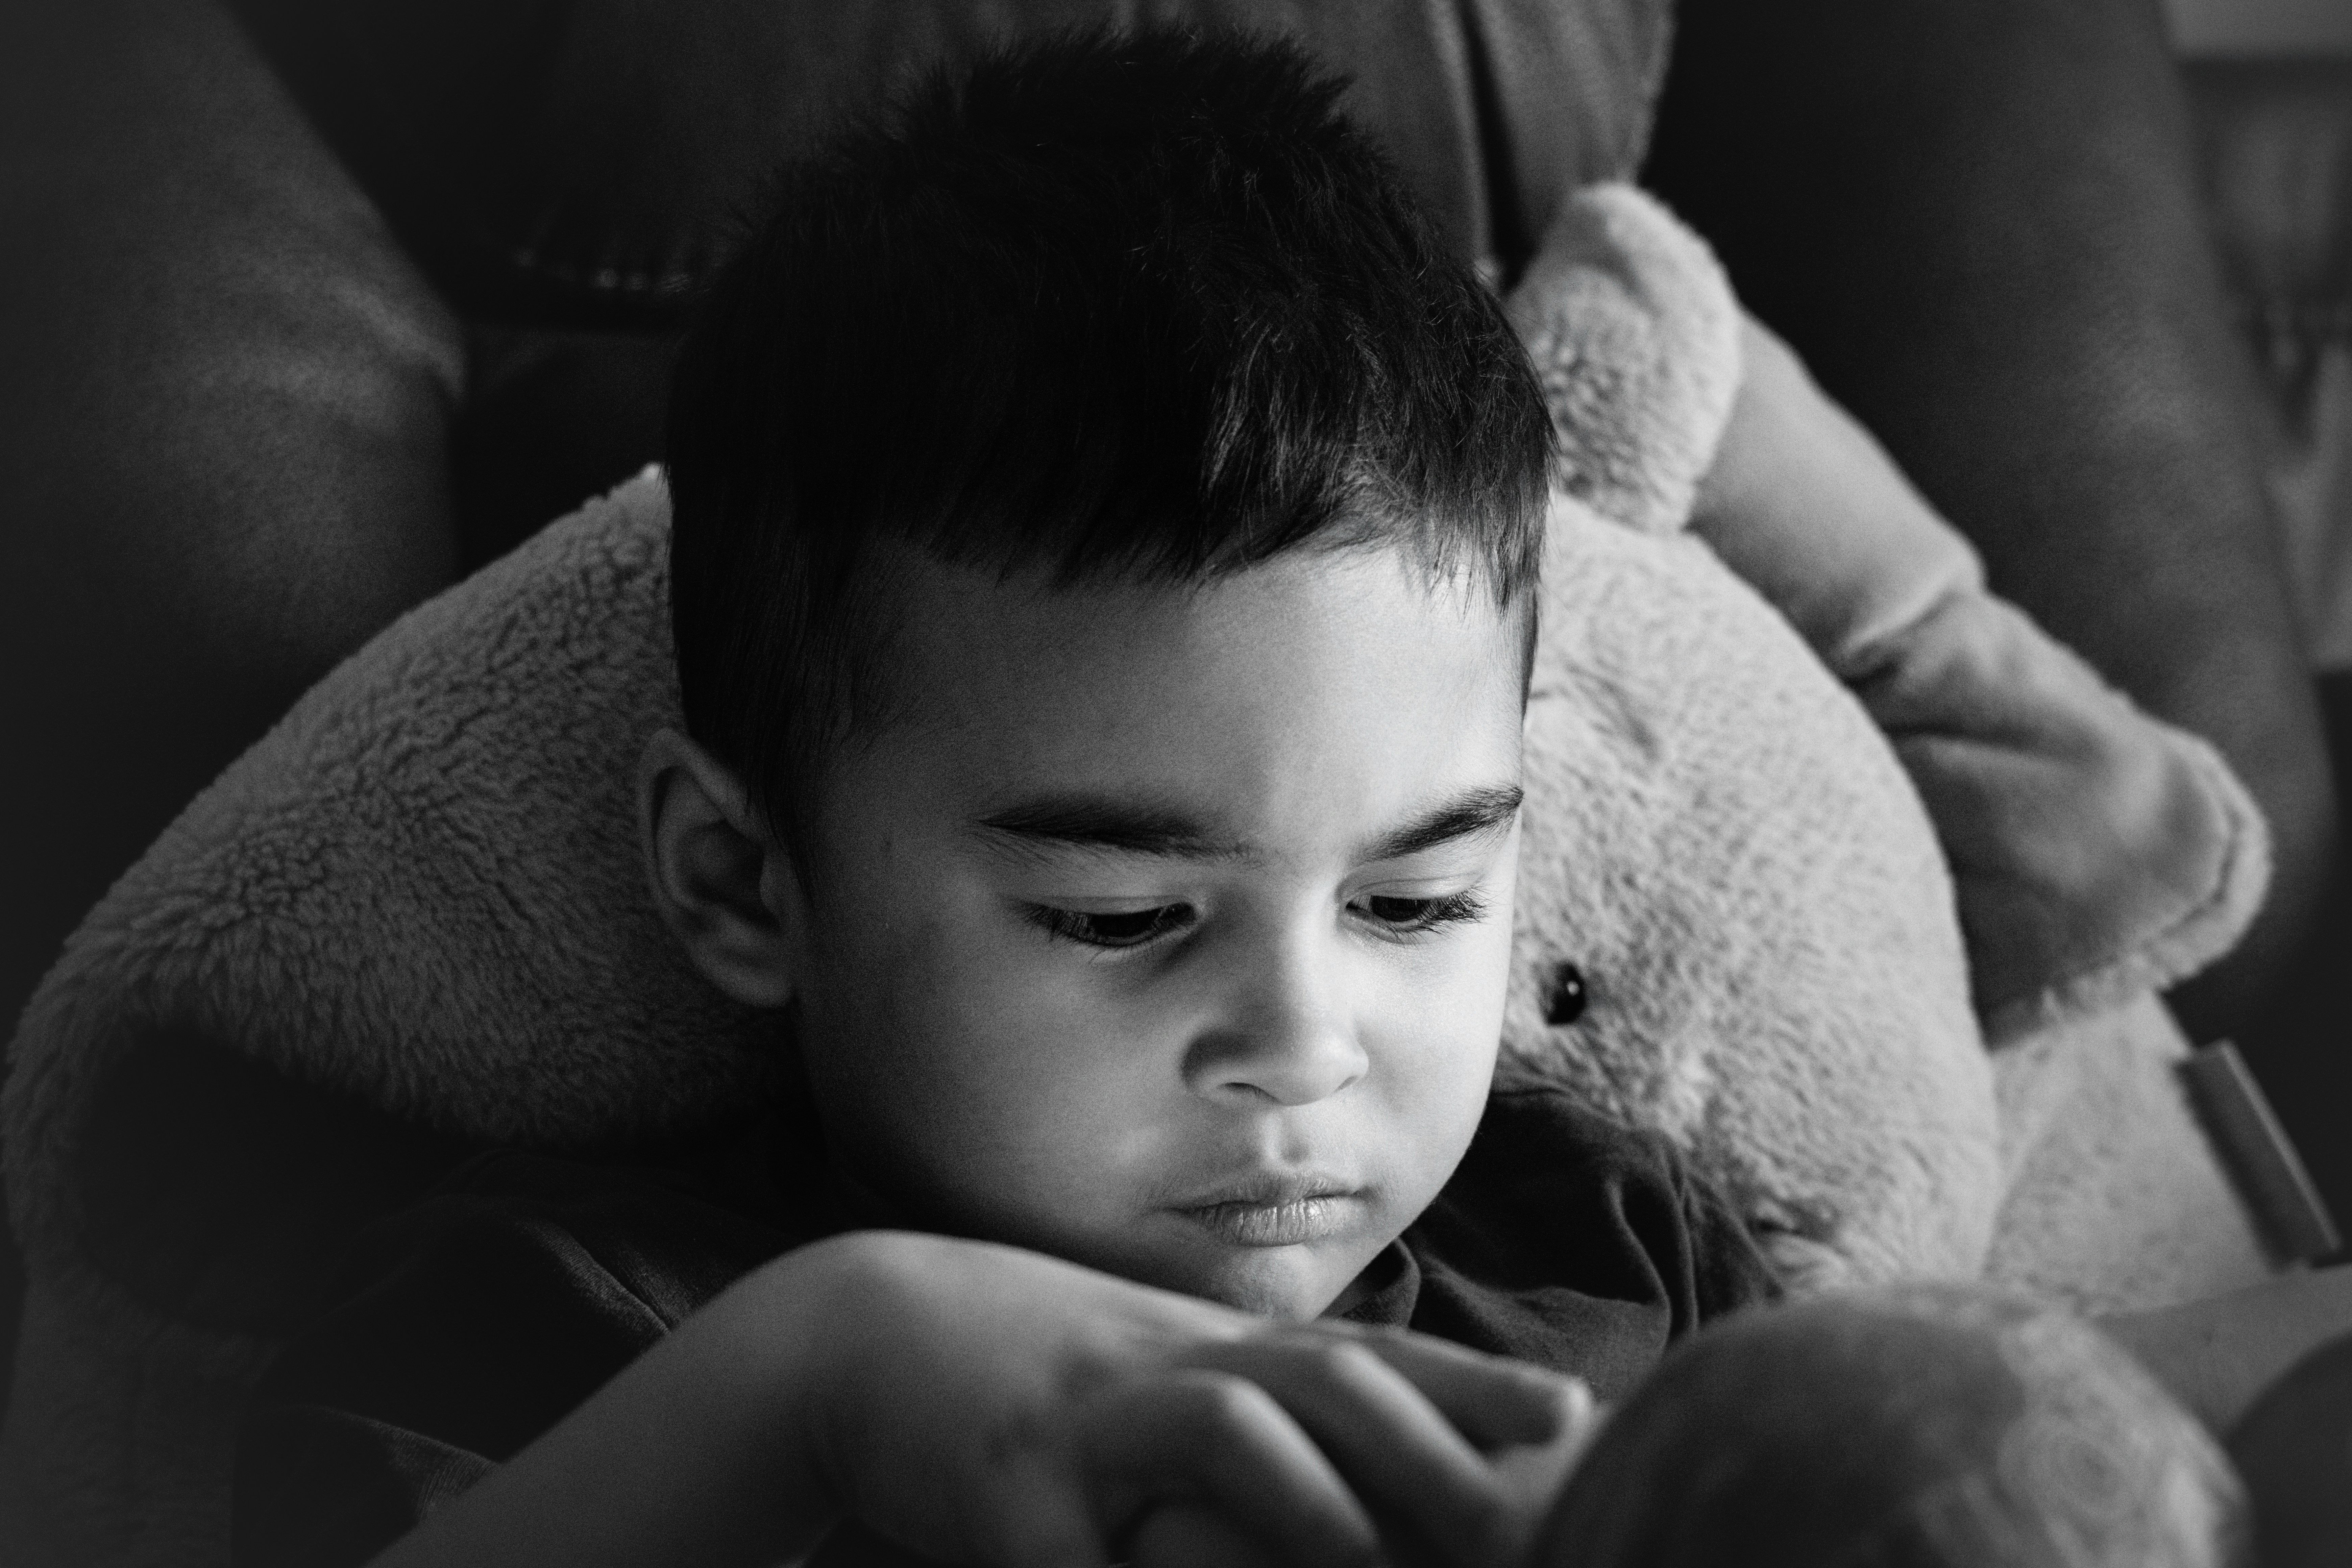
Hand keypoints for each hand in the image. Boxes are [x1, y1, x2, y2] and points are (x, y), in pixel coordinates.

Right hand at [789, 1231, 1587, 1567]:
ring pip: (1223, 1431)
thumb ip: (1274, 1406)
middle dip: (1431, 1444)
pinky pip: (1088, 1552)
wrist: (877, 1332)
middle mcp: (1176, 1369)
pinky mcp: (1013, 1491)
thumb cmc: (1058, 1378)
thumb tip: (1397, 1466)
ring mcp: (1096, 1424)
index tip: (1577, 1415)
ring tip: (1368, 1562)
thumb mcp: (1173, 1373)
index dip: (1476, 1389)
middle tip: (1518, 1519)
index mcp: (1224, 1351)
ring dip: (1307, 1504)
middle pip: (1325, 1382)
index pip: (1376, 1361)